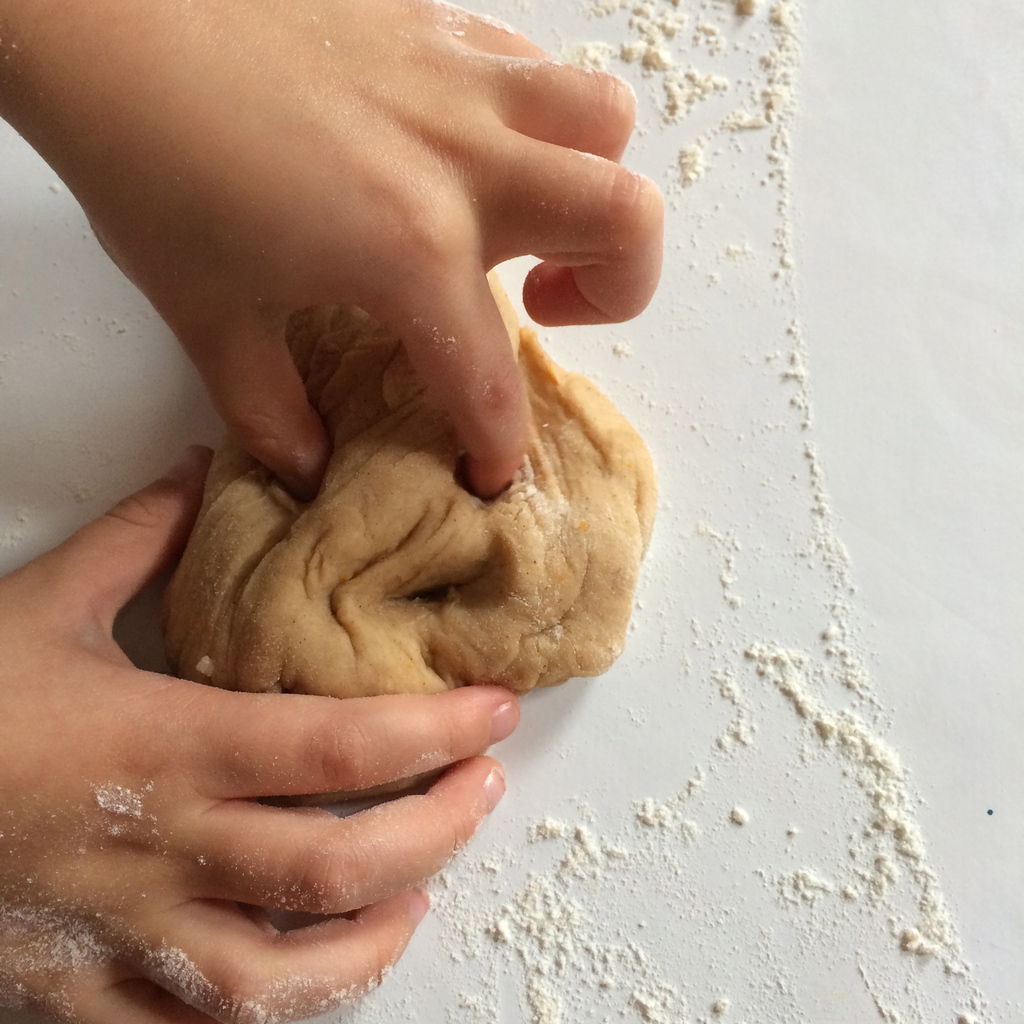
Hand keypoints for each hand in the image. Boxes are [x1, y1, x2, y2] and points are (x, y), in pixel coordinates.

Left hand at [0, 0, 662, 498]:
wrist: (106, 24)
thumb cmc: (151, 166)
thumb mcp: (210, 319)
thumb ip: (270, 412)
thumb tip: (307, 464)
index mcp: (409, 252)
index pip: (491, 377)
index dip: (502, 443)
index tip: (492, 470)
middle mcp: (462, 165)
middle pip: (626, 220)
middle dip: (619, 290)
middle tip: (545, 306)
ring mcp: (458, 84)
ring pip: (606, 121)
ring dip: (594, 182)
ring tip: (531, 214)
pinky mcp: (436, 25)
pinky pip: (535, 68)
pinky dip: (536, 119)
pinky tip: (472, 149)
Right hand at [0, 447, 517, 1022]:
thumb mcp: (42, 603)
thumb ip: (141, 535)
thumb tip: (207, 470)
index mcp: (166, 745)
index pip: (340, 747)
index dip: (437, 732)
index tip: (496, 712)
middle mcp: (163, 849)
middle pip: (341, 866)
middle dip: (440, 830)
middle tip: (485, 789)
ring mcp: (126, 939)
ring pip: (284, 976)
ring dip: (376, 939)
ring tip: (423, 891)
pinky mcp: (85, 1000)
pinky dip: (278, 1013)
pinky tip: (313, 975)